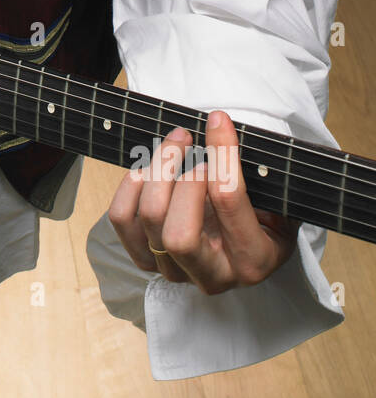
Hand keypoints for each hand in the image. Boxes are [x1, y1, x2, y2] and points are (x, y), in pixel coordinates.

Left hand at [108, 111, 297, 294]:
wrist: (249, 240)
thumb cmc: (265, 214)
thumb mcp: (275, 197)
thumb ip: (254, 170)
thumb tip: (217, 124)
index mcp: (254, 261)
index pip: (228, 202)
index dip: (220, 153)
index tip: (217, 121)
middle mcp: (214, 276)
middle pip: (179, 234)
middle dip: (182, 178)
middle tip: (192, 143)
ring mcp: (177, 272)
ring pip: (150, 221)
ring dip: (157, 171)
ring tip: (175, 144)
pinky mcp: (149, 260)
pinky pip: (122, 220)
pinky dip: (129, 188)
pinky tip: (149, 170)